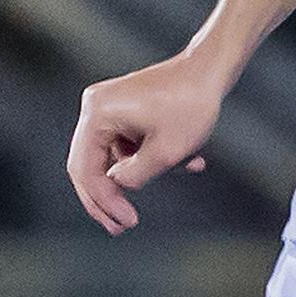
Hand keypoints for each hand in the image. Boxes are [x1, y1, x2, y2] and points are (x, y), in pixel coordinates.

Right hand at [66, 54, 222, 232]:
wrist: (211, 69)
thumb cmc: (192, 105)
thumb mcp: (166, 152)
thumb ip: (136, 176)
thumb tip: (117, 186)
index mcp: (97, 114)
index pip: (84, 169)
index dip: (102, 202)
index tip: (126, 222)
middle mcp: (95, 108)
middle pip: (90, 165)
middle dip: (109, 198)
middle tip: (122, 227)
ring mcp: (108, 107)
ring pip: (113, 156)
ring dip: (142, 173)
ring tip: (181, 171)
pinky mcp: (124, 110)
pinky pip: (129, 144)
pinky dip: (152, 157)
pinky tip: (190, 160)